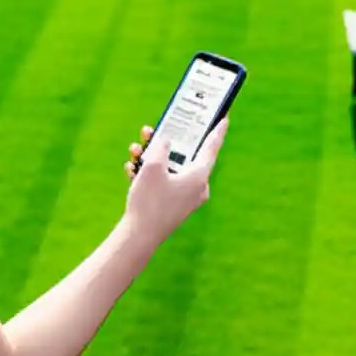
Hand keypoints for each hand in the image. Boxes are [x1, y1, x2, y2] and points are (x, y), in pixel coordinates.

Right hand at [121, 117, 229, 243]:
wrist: (139, 237)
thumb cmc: (150, 201)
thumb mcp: (153, 166)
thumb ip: (161, 147)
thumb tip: (165, 142)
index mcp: (199, 176)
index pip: (212, 147)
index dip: (217, 131)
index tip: (224, 119)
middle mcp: (197, 187)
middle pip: (185, 156)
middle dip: (167, 142)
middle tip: (157, 129)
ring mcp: (185, 198)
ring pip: (170, 168)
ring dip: (152, 158)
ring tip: (136, 149)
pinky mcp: (173, 205)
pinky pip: (163, 182)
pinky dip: (149, 174)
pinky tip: (131, 168)